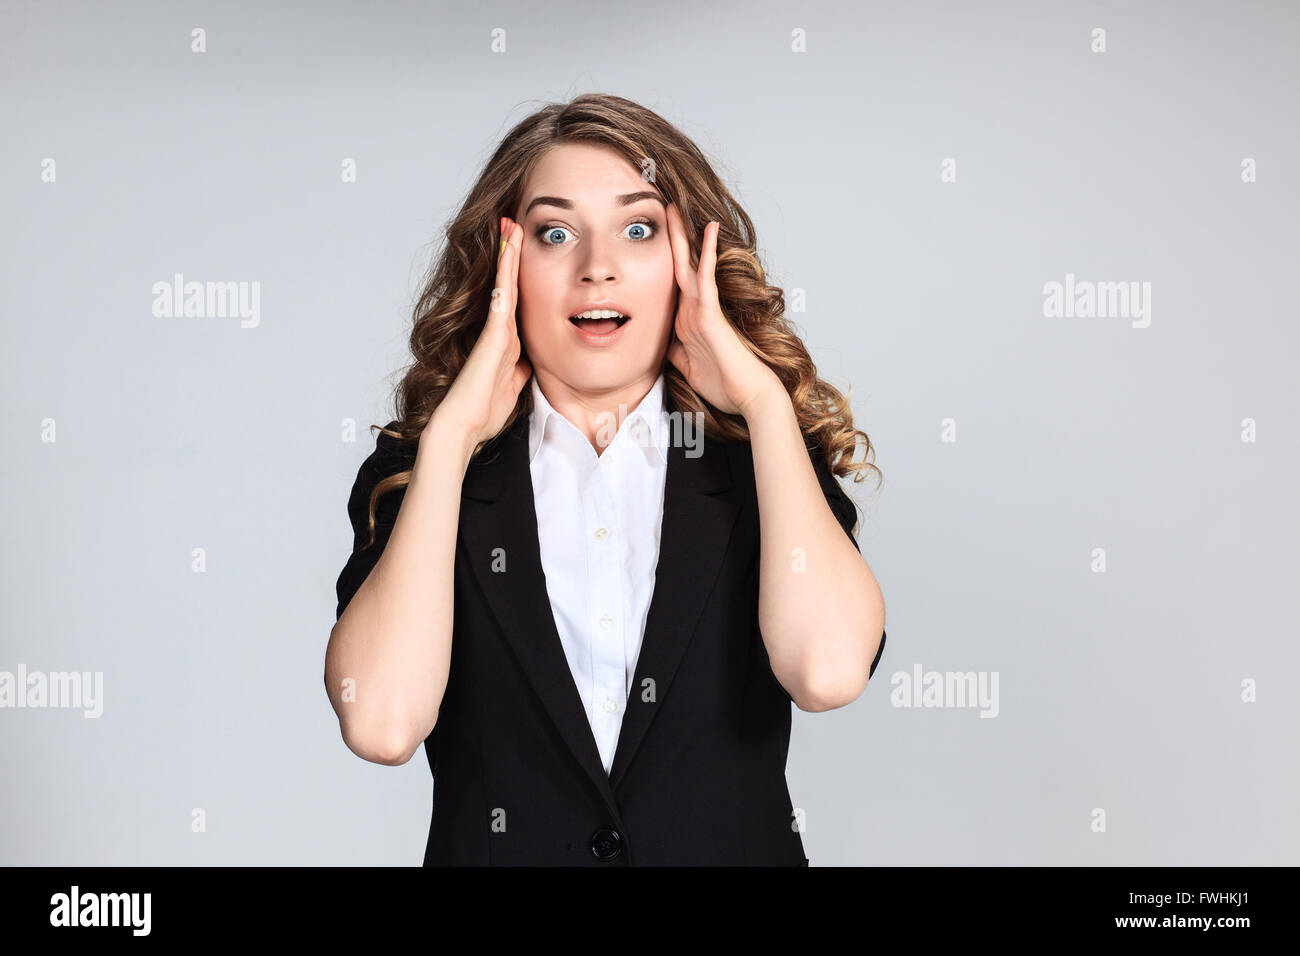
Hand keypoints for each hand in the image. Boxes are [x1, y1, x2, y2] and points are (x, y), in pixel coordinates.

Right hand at [425, 216, 531, 449]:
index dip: (520, 277)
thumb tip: (532, 361)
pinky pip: (503, 297)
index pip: (518, 302)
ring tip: (511, 225)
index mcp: (507, 343)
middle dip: (511, 255)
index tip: (523, 252)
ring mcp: (495, 331)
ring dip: (508, 255)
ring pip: (505, 285)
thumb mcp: (514, 387)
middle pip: (510, 286)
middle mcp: (500, 332)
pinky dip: (507, 273)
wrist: (463, 427)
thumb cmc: (484, 414)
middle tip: (513, 224)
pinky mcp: (493, 336)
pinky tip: (510, 251)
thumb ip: (522, 370)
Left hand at [663, 203, 782, 418]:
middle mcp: (694, 309)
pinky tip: (707, 230)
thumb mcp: (686, 367)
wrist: (749, 397)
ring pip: (689, 264)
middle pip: (678, 266)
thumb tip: (660, 342)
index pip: (670, 284)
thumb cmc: (723, 385)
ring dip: (682, 236)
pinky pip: (706, 278)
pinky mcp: (712, 314)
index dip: (660, 261)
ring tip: (674, 207)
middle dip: (670, 237)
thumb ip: (674, 350)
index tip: (649, 239)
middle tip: (662, 207)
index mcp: (687, 320)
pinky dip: (706, 254)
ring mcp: (703, 309)